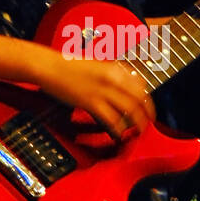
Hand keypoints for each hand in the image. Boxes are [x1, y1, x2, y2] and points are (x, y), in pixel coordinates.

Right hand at [35, 49, 156, 141]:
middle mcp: (112, 79)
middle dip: (146, 114)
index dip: (148, 101)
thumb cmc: (69, 67)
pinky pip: (111, 119)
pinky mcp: (91, 103)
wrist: (51, 67)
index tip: (148, 109)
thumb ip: (112, 78)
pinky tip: (118, 133)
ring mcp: (102, 91)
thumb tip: (125, 91)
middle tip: (147, 124)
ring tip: (136, 131)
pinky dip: (117, 129)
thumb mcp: (97, 67)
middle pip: (139, 100)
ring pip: (129, 110)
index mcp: (115, 69)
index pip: (141, 86)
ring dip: (135, 123)